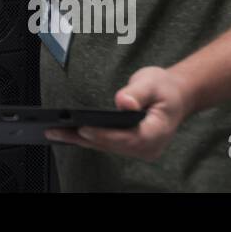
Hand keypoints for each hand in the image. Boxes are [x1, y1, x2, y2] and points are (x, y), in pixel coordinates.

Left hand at [44, 66, 190, 160]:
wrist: (177, 95)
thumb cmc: (164, 88)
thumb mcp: (152, 83)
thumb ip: (137, 92)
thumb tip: (124, 103)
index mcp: (156, 133)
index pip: (126, 138)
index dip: (103, 134)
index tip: (83, 128)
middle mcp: (147, 147)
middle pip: (111, 145)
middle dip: (83, 137)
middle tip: (55, 130)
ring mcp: (139, 149)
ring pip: (105, 147)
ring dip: (79, 140)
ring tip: (54, 132)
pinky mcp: (129, 146)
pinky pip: (106, 144)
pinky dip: (87, 139)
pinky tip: (67, 133)